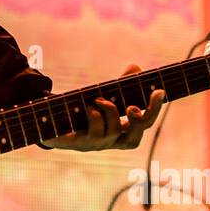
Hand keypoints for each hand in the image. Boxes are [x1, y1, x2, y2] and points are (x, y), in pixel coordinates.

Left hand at [42, 64, 163, 150]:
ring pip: (113, 131)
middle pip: (135, 139)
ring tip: (98, 100)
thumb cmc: (81, 112)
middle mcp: (110, 141)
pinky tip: (88, 107)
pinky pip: (93, 132)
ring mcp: (95, 144)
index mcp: (120, 131)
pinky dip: (94, 116)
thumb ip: (120, 84)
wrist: (50, 125)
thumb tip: (135, 66)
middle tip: (132, 107)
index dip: (154, 109)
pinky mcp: (78, 142)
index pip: (145, 125)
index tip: (159, 90)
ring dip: (110, 111)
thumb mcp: (103, 95)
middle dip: (138, 120)